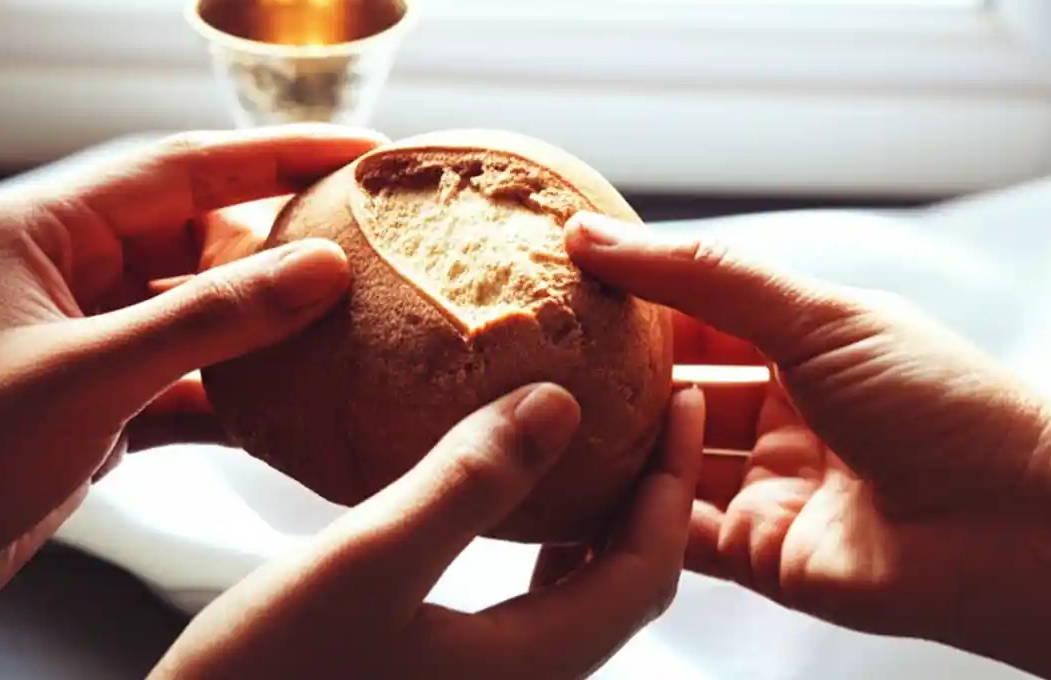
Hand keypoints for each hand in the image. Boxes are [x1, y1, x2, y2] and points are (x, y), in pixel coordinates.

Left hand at [0, 126, 383, 668]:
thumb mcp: (93, 375)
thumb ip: (211, 319)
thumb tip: (320, 271)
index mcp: (46, 229)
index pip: (182, 167)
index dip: (277, 155)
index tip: (362, 153)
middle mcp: (70, 269)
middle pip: (199, 236)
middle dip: (276, 251)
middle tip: (363, 258)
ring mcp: (90, 332)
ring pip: (201, 307)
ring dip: (262, 325)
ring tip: (344, 327)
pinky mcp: (106, 392)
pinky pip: (191, 371)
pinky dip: (234, 388)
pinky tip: (286, 404)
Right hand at [151, 383, 704, 679]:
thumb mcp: (366, 564)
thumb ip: (466, 485)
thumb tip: (562, 405)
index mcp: (531, 664)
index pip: (649, 568)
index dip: (676, 481)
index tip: (684, 397)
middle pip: (624, 581)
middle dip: (649, 493)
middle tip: (646, 410)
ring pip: (576, 592)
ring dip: (595, 516)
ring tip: (588, 440)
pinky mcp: (444, 676)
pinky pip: (527, 600)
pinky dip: (538, 541)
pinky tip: (500, 500)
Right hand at [564, 211, 1050, 679]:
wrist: (1013, 532)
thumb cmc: (942, 406)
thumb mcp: (819, 315)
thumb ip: (703, 274)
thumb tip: (595, 234)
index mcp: (808, 345)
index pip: (699, 313)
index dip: (636, 297)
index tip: (563, 280)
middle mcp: (786, 413)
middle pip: (678, 388)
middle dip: (618, 376)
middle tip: (540, 355)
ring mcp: (771, 484)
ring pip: (670, 460)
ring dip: (620, 443)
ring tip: (549, 417)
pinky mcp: (758, 552)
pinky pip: (677, 530)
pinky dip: (634, 511)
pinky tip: (582, 489)